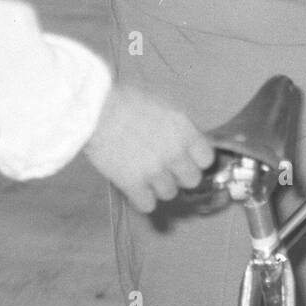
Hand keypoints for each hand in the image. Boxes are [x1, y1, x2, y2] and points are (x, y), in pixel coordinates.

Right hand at [83, 82, 214, 212]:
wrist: (98, 110)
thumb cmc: (128, 100)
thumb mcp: (164, 105)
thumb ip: (180, 127)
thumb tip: (187, 142)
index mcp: (185, 132)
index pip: (207, 159)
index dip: (197, 160)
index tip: (188, 158)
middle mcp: (174, 154)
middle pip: (192, 179)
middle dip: (180, 175)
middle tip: (167, 168)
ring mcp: (154, 171)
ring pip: (170, 194)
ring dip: (160, 187)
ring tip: (146, 175)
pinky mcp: (133, 184)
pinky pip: (148, 205)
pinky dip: (142, 199)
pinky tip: (136, 189)